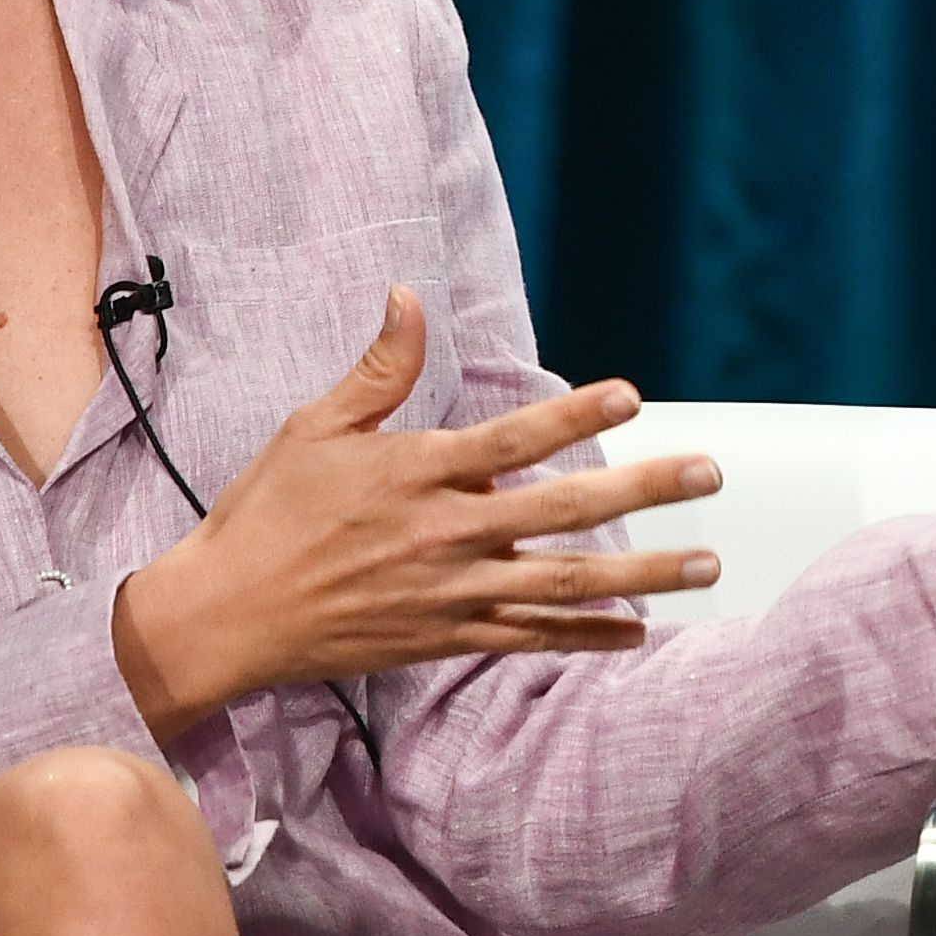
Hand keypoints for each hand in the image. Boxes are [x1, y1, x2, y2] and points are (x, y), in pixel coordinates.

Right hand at [108, 290, 728, 732]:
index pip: (513, 438)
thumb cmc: (267, 512)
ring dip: (644, 574)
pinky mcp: (445, 638)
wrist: (224, 615)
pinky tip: (639, 631)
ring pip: (566, 582)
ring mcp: (450, 593)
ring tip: (708, 564)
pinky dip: (587, 637)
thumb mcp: (313, 427)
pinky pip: (531, 639)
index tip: (632, 394)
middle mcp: (444, 534)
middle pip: (564, 510)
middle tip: (710, 475)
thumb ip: (378, 369)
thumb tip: (408, 297)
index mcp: (416, 474)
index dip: (575, 414)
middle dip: (646, 492)